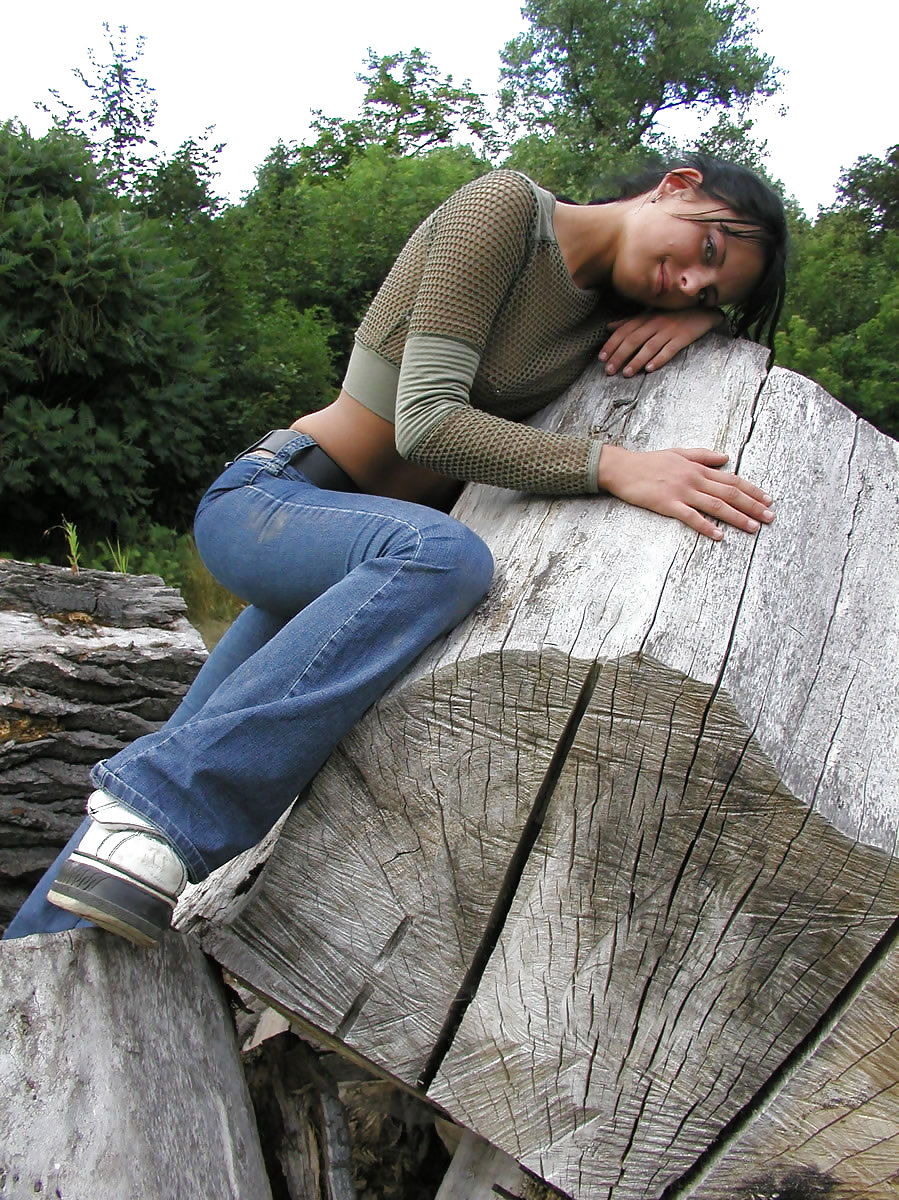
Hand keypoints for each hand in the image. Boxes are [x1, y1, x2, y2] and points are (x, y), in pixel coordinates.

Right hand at [597, 444, 773, 540]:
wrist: (622, 468)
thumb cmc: (650, 462)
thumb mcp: (679, 453)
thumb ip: (703, 456)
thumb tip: (726, 457)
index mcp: (698, 467)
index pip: (731, 479)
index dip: (752, 490)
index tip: (768, 499)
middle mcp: (694, 478)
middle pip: (729, 492)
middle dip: (752, 505)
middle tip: (770, 517)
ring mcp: (681, 492)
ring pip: (716, 505)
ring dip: (737, 517)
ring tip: (753, 527)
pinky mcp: (668, 504)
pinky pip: (691, 517)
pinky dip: (706, 526)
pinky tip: (719, 535)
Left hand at [599, 308, 724, 376]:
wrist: (702, 310)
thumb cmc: (672, 314)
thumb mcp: (650, 314)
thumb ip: (629, 321)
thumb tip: (609, 327)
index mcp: (645, 318)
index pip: (624, 331)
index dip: (611, 344)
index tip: (601, 358)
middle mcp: (655, 323)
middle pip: (633, 340)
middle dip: (619, 355)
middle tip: (609, 371)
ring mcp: (669, 330)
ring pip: (649, 346)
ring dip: (636, 360)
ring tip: (626, 373)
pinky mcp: (683, 338)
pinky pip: (670, 349)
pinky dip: (659, 359)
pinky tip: (650, 369)